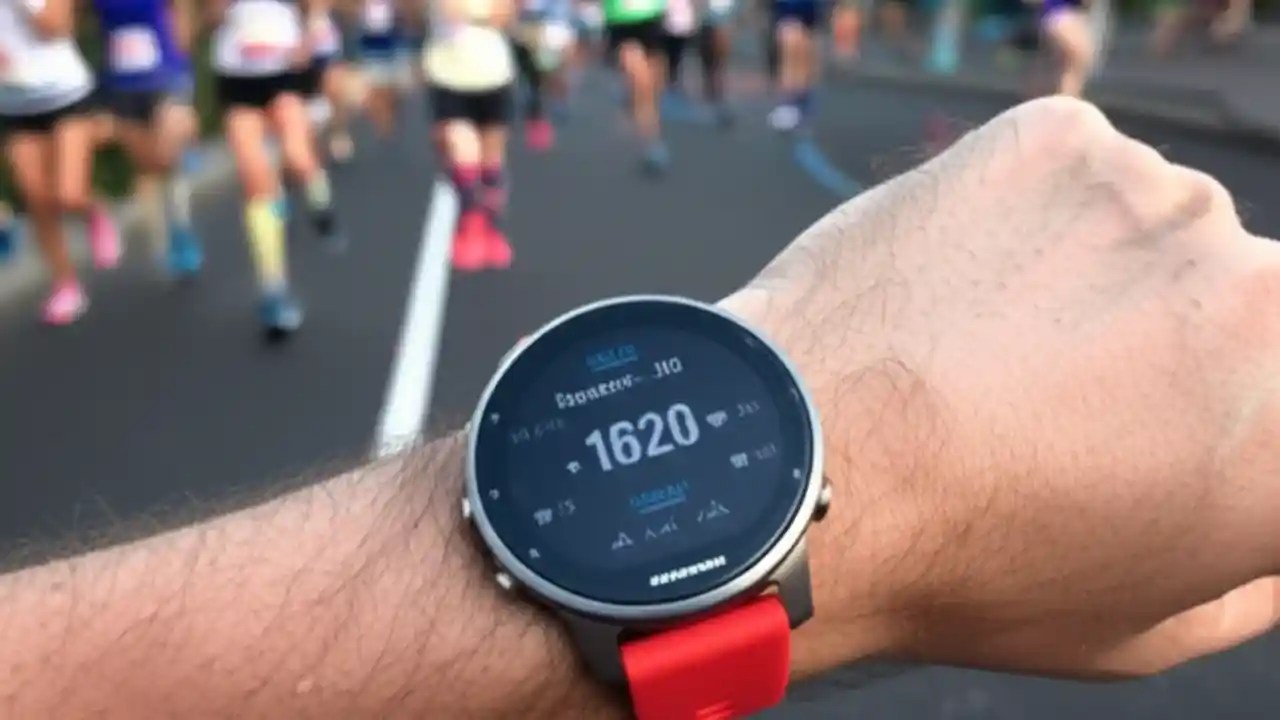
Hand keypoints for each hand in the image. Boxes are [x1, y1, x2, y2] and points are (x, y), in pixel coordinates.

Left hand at [722, 97, 1279, 679]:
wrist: (807, 472)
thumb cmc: (966, 564)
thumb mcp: (1144, 628)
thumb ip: (1251, 571)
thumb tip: (1266, 526)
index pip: (1277, 395)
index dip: (1217, 416)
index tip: (1157, 427)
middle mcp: (1266, 295)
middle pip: (1238, 304)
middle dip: (1171, 347)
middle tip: (1064, 397)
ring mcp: (1163, 201)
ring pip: (1156, 230)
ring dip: (1097, 278)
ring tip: (987, 348)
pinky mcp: (1064, 142)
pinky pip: (1073, 175)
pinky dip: (1028, 220)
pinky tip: (957, 289)